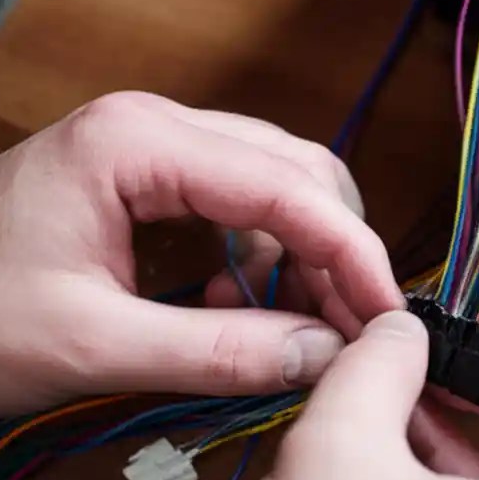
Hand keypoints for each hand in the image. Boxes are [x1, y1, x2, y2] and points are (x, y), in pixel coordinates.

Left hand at [0, 92, 400, 415]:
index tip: (386, 312)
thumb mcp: (93, 346)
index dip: (350, 252)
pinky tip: (232, 307)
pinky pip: (239, 203)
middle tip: (345, 327)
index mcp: (138, 143)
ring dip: (299, 255)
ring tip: (281, 326)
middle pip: (295, 171)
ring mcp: (153, 145)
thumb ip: (218, 352)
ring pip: (276, 184)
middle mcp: (157, 125)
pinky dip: (260, 256)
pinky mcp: (148, 175)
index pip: (285, 186)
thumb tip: (324, 354)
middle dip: (332, 250)